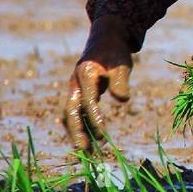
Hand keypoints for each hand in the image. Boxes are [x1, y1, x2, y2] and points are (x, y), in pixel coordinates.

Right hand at [62, 14, 132, 152]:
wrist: (106, 39)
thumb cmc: (115, 52)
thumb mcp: (122, 64)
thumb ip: (121, 82)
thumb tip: (122, 100)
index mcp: (85, 74)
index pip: (88, 101)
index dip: (94, 118)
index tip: (104, 134)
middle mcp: (75, 83)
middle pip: (70, 111)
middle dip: (76, 132)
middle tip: (84, 151)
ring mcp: (75, 88)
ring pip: (71, 115)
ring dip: (77, 133)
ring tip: (88, 152)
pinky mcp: (79, 93)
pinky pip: (76, 113)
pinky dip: (81, 126)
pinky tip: (91, 141)